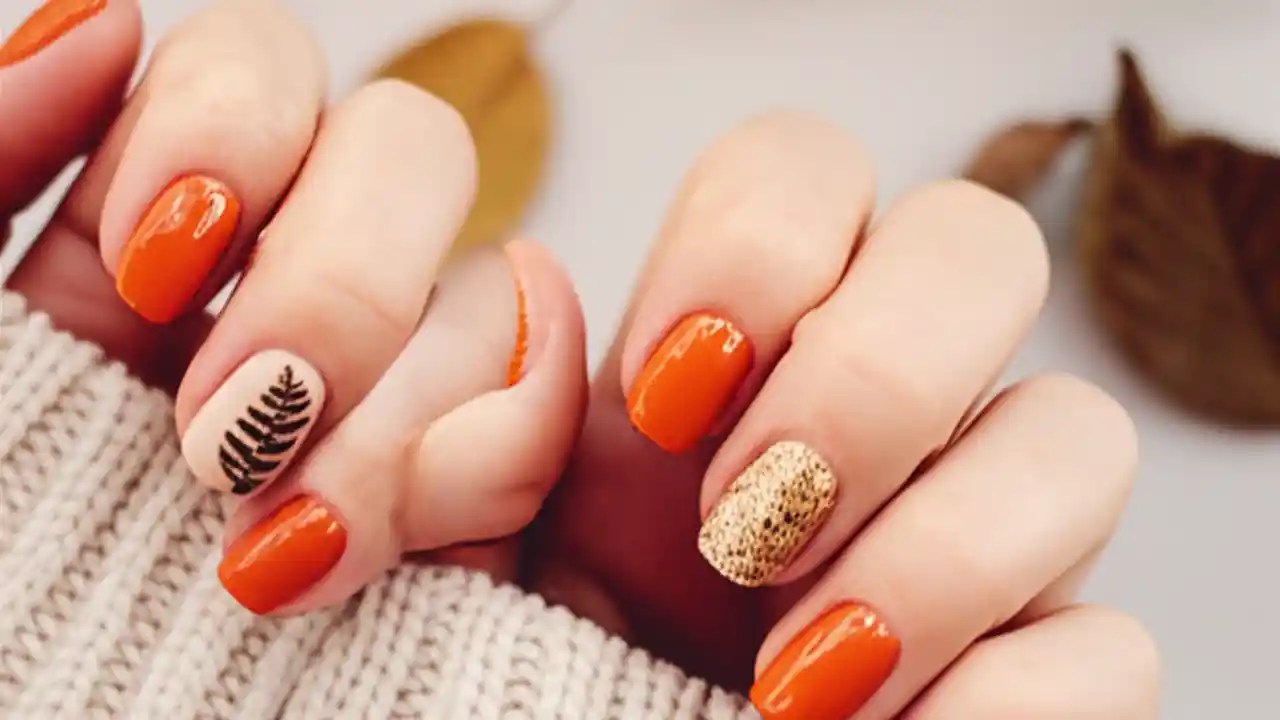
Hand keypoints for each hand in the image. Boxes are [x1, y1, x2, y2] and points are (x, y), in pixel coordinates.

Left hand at [3, 0, 585, 612]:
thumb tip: (101, 14)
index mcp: (159, 270)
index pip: (257, 87)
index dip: (234, 124)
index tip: (165, 253)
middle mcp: (301, 313)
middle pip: (408, 147)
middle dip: (340, 275)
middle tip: (239, 431)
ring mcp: (414, 400)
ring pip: (495, 281)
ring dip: (410, 402)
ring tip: (303, 553)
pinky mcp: (496, 494)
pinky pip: (557, 403)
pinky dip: (498, 448)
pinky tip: (413, 530)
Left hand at [530, 114, 1160, 718]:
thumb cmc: (511, 663)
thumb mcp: (458, 541)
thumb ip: (474, 421)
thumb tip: (538, 282)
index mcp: (732, 351)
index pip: (805, 173)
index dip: (754, 246)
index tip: (665, 400)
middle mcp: (876, 414)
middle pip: (979, 248)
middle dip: (872, 375)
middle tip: (748, 521)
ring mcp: (978, 537)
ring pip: (1082, 437)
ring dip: (942, 553)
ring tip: (792, 681)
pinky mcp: (1040, 680)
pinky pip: (1112, 653)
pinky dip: (1005, 705)